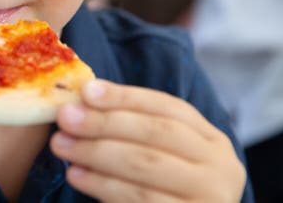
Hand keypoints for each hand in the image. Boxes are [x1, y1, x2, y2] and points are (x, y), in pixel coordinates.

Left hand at [50, 80, 245, 201]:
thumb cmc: (162, 190)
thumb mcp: (158, 154)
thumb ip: (130, 127)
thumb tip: (83, 97)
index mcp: (212, 140)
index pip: (168, 108)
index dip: (125, 96)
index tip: (86, 90)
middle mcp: (221, 168)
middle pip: (156, 134)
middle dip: (105, 122)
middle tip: (65, 118)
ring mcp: (211, 199)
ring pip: (146, 166)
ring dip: (96, 152)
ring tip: (61, 145)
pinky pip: (142, 199)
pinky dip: (104, 185)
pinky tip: (77, 176)